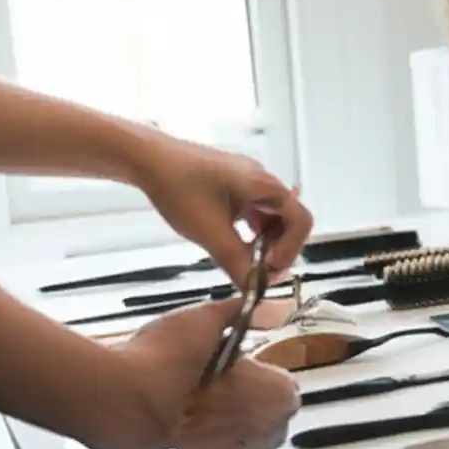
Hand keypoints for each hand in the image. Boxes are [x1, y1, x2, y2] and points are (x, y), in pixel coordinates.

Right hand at [118, 299, 300, 448]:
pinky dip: (226, 440)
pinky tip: (206, 423)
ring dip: (246, 421)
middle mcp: (269, 427)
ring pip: (259, 436)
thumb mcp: (206, 319)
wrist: (127, 401)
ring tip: (215, 401)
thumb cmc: (169, 358)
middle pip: (277, 414)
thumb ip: (242, 312)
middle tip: (229, 382)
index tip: (244, 365)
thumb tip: (272, 305)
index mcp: (279, 392)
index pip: (287, 384)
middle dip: (260, 399)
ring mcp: (243, 448)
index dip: (265, 373)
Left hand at [134, 137, 312, 287]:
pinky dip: (250, 229)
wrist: (146, 158)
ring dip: (264, 240)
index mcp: (265, 186)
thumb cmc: (179, 189)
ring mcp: (248, 178)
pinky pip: (254, 208)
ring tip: (243, 257)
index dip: (291, 250)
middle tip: (257, 269)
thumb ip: (236, 263)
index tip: (268, 269)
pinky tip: (231, 239)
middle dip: (278, 247)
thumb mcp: (209, 232)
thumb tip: (253, 291)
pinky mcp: (232, 181)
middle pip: (289, 219)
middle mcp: (263, 180)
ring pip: (271, 215)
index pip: (301, 221)